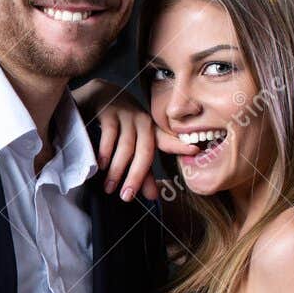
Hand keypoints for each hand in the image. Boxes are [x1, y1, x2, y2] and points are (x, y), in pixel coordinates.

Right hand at [71, 78, 193, 201]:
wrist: (98, 95)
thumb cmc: (118, 124)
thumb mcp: (131, 146)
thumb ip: (142, 170)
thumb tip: (154, 197)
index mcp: (150, 130)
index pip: (166, 140)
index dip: (179, 145)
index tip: (195, 150)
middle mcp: (142, 121)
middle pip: (145, 151)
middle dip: (136, 175)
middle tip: (127, 196)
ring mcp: (126, 115)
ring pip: (126, 146)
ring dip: (117, 169)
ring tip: (109, 187)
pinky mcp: (109, 111)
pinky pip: (110, 134)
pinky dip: (105, 151)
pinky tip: (101, 165)